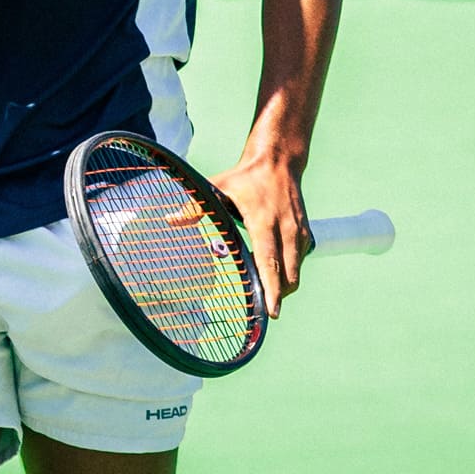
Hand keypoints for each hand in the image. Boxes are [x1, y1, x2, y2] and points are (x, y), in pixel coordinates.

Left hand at [207, 158, 309, 318]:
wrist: (278, 161)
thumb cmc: (245, 177)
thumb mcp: (218, 186)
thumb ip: (195, 206)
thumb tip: (169, 220)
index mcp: (262, 220)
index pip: (269, 260)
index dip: (271, 288)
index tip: (272, 312)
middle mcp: (285, 228)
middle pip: (289, 274)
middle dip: (279, 296)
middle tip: (265, 310)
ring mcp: (298, 232)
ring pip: (296, 271)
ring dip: (284, 286)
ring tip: (268, 293)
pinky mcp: (305, 233)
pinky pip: (299, 261)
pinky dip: (289, 272)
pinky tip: (273, 272)